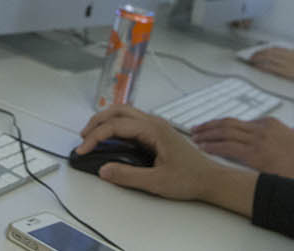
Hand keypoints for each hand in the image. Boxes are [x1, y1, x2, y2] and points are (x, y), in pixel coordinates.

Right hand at [76, 105, 227, 200]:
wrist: (210, 179)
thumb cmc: (189, 178)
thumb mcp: (156, 182)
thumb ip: (128, 176)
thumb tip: (103, 170)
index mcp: (153, 130)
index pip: (116, 126)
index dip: (95, 137)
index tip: (83, 150)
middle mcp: (154, 122)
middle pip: (118, 111)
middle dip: (97, 121)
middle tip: (83, 138)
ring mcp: (156, 126)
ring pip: (125, 113)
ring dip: (106, 121)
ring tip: (92, 136)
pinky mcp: (157, 132)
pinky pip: (132, 121)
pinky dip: (116, 125)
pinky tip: (111, 137)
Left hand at [191, 117, 293, 183]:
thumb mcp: (287, 144)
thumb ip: (272, 144)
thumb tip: (263, 152)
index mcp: (269, 123)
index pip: (239, 122)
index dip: (221, 125)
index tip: (210, 128)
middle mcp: (261, 127)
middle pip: (228, 123)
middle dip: (209, 126)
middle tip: (196, 129)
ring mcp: (258, 139)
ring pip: (225, 132)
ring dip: (207, 134)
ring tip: (195, 137)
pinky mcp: (256, 153)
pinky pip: (228, 147)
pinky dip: (213, 146)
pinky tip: (203, 147)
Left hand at [248, 47, 293, 82]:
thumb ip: (290, 54)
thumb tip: (283, 53)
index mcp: (288, 51)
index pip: (273, 48)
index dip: (264, 50)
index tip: (258, 51)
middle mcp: (285, 55)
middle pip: (268, 53)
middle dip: (258, 54)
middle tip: (251, 56)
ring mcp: (284, 63)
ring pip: (267, 59)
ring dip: (258, 59)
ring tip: (252, 61)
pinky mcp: (284, 71)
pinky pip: (270, 68)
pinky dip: (263, 67)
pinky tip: (258, 67)